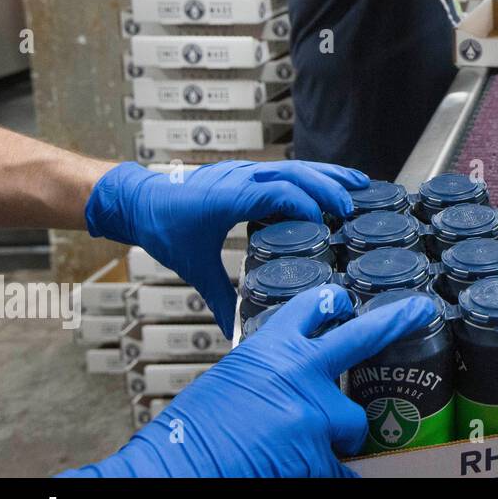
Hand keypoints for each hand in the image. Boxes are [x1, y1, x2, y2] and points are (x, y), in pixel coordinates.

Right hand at [60, 287, 436, 476]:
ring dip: (339, 437)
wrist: (169, 471)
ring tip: (306, 452)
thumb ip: (268, 375)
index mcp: (268, 348)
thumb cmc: (187, 435)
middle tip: (418, 311)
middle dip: (394, 321)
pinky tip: (313, 474)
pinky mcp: (317, 453)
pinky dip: (333, 474)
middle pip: (361, 337)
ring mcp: (313, 411)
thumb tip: (292, 386)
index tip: (346, 299)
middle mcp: (298, 371)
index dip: (333, 301)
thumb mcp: (229, 383)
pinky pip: (342, 467)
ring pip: (353, 421)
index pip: (311, 306)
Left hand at [85, 160, 368, 336]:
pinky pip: (287, 167)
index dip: (306, 205)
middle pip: (295, 173)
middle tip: (353, 205)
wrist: (139, 201)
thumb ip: (219, 299)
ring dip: (328, 174)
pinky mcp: (247, 171)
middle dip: (328, 187)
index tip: (328, 225)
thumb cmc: (163, 229)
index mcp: (231, 197)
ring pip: (295, 165)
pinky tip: (329, 180)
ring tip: (358, 182)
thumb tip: (236, 333)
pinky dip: (312, 172)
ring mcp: (245, 170)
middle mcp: (242, 177)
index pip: (279, 192)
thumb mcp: (193, 266)